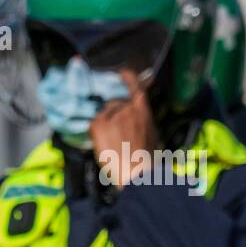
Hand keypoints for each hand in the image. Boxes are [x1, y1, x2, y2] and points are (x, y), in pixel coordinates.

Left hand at [89, 69, 158, 188]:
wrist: (136, 172)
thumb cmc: (147, 157)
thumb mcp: (152, 131)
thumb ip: (142, 118)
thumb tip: (137, 114)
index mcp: (141, 107)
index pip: (132, 81)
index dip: (124, 76)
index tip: (119, 74)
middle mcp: (126, 106)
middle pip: (113, 101)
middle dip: (111, 111)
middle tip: (112, 127)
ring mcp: (111, 115)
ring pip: (102, 113)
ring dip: (103, 122)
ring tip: (109, 139)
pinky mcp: (98, 125)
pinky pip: (93, 123)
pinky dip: (95, 131)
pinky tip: (101, 141)